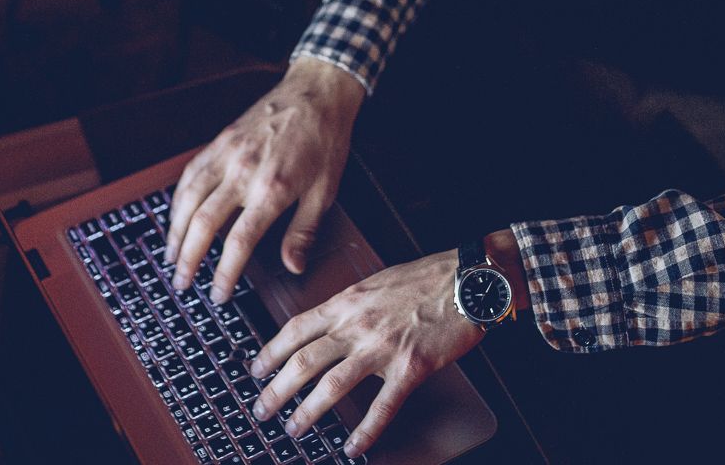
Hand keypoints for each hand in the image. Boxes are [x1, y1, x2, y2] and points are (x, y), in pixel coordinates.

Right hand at [166, 58, 363, 302]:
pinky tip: (176, 217)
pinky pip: (189, 174)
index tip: (220, 293)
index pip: (239, 242)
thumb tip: (293, 267)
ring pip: (187, 199)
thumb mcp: (325, 192)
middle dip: (189, 259)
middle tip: (184, 282)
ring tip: (172, 257)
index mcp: (272, 189)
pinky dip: (178, 200)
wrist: (316, 94)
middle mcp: (243, 172)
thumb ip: (303, 232)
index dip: (224, 273)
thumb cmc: (324, 141)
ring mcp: (227, 154)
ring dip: (176, 233)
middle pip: (203, 224)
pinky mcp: (219, 141)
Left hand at [247, 248, 482, 457]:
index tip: (256, 369)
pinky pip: (382, 407)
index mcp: (347, 302)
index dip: (271, 351)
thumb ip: (350, 304)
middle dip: (277, 389)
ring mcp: (382, 347)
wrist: (468, 279)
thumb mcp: (375, 282)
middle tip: (262, 408)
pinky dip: (364, 431)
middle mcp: (358, 325)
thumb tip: (329, 321)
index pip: (296, 329)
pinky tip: (353, 447)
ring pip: (332, 385)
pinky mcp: (410, 368)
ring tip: (294, 428)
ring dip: (308, 411)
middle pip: (304, 360)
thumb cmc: (427, 278)